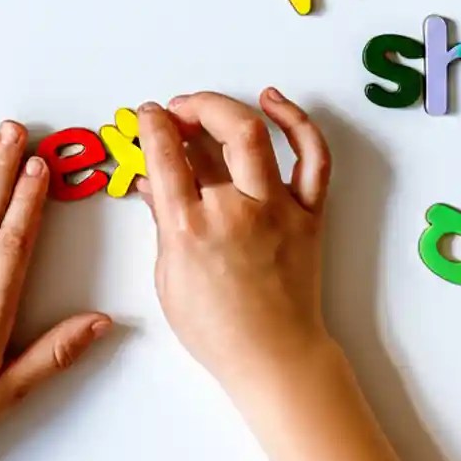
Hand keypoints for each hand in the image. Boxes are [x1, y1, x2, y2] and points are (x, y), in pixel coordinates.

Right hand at [135, 89, 332, 389]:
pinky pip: (312, 157)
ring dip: (229, 108)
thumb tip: (154, 184)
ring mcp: (277, 209)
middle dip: (193, 106)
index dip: (154, 125)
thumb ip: (164, 223)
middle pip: (219, 129)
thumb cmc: (219, 329)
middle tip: (177, 110)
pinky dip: (297, 122)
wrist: (274, 358)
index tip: (148, 115)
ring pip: (257, 135)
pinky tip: (274, 102)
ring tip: (210, 107)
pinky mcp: (308, 215)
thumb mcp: (168, 276)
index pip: (167, 155)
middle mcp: (235, 211)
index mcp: (191, 229)